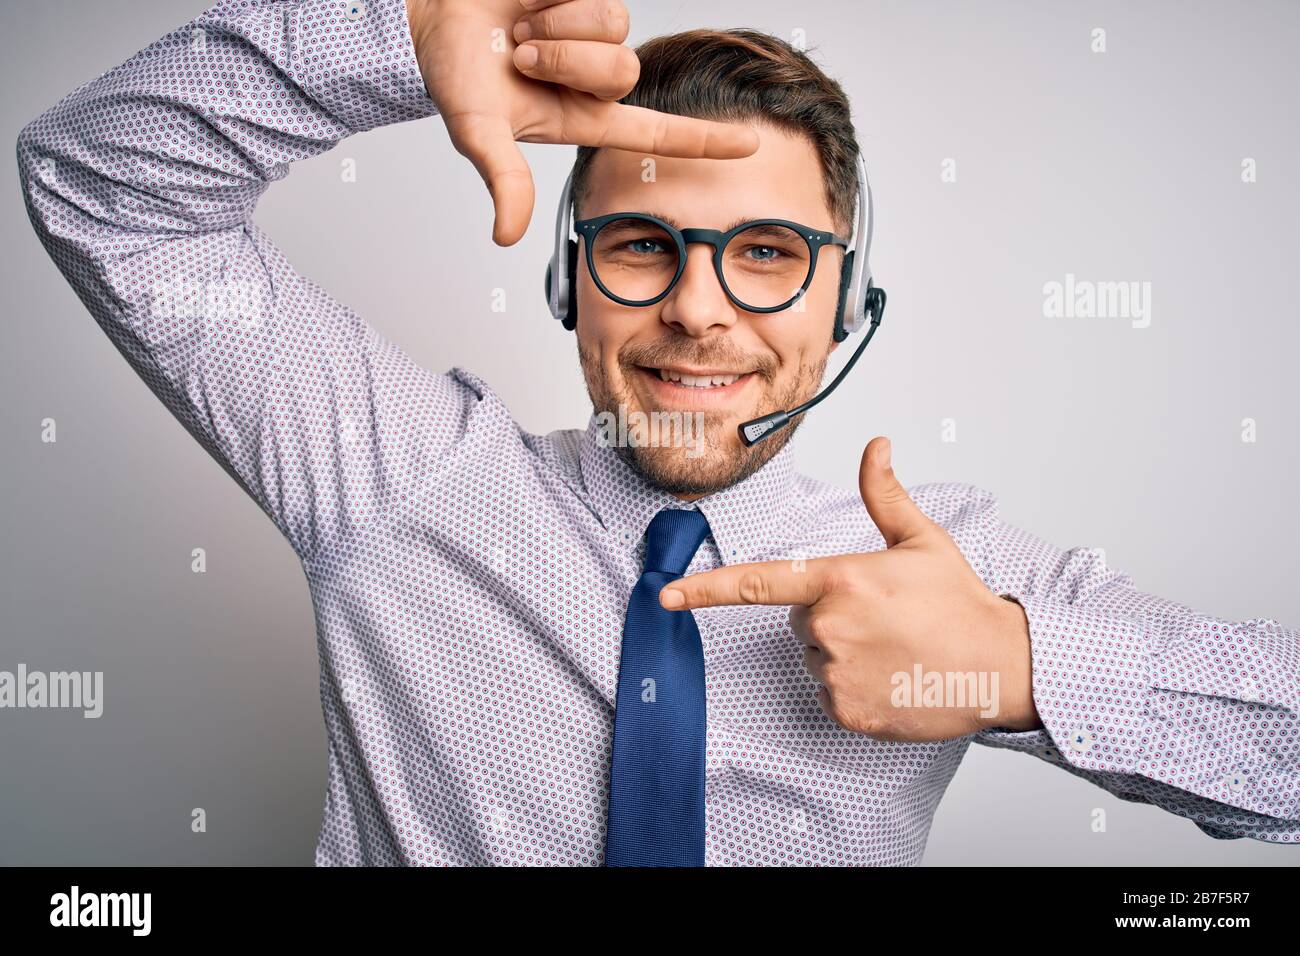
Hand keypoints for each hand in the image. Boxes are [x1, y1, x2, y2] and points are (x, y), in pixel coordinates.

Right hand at [405, 0, 758, 244]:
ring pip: (614, 28)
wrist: (432, 10)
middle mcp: (598, 75)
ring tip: (521, 29)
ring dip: (558, 28)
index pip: (659, 132)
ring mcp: (596, 31)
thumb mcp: (477, 132)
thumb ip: (503, 180)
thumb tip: (506, 237)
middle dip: (565, 61)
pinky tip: (528, 0)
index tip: (752, 145)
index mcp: (585, 115)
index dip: (706, 139)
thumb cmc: (455, 70)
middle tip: (522, 57)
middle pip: (623, 71)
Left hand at [660, 437, 1041, 741]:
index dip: (704, 589)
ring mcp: (837, 673)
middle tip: (883, 616)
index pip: (756, 582)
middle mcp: (829, 627)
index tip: (664, 596)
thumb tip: (876, 445)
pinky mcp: (847, 712)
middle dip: (828, 614)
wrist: (1003, 668)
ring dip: (842, 651)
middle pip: (798, 619)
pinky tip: (892, 675)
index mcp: (839, 580)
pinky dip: (854, 687)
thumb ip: (885, 494)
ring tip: (893, 647)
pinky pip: (830, 693)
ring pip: (814, 657)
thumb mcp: (922, 540)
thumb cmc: (961, 602)